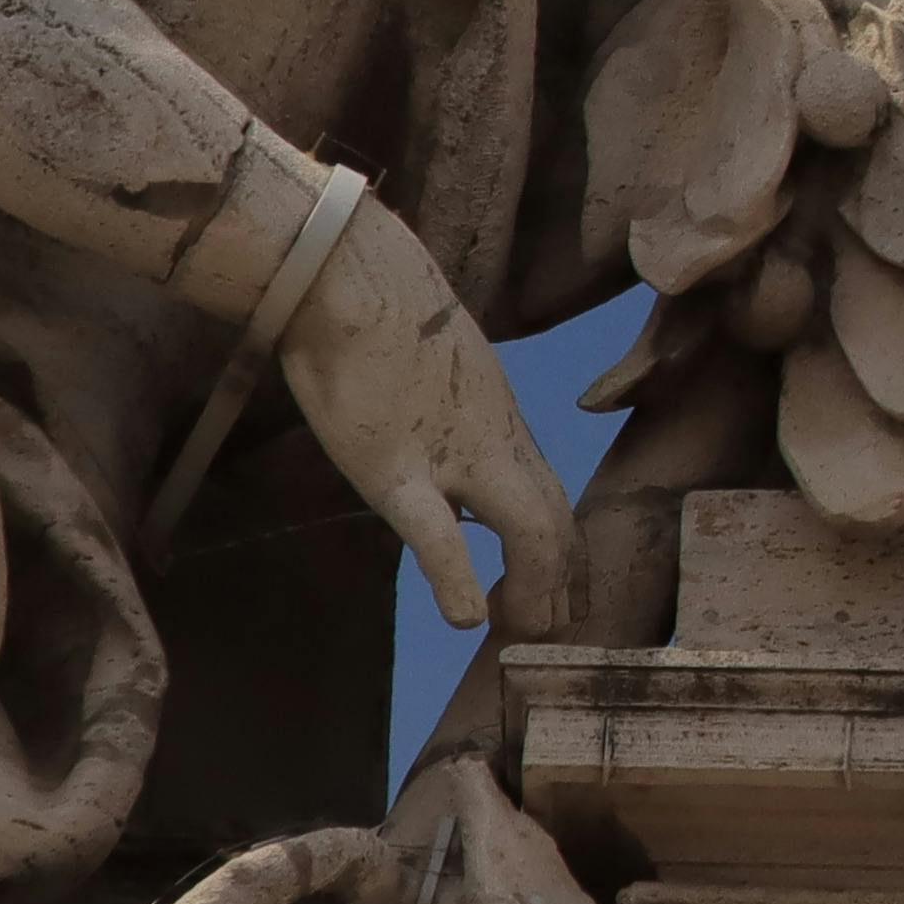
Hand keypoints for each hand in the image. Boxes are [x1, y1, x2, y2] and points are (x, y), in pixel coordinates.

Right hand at [275, 215, 576, 636]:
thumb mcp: (432, 360)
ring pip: (523, 527)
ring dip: (532, 587)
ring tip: (530, 633)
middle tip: (554, 630)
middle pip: (552, 518)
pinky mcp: (392, 462)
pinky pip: (437, 531)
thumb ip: (449, 399)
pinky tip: (470, 619)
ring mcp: (450, 451)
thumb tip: (439, 417)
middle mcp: (494, 436)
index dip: (559, 548)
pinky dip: (457, 579)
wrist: (344, 269)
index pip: (549, 493)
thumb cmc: (377, 306)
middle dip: (559, 579)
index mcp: (500, 415)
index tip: (559, 590)